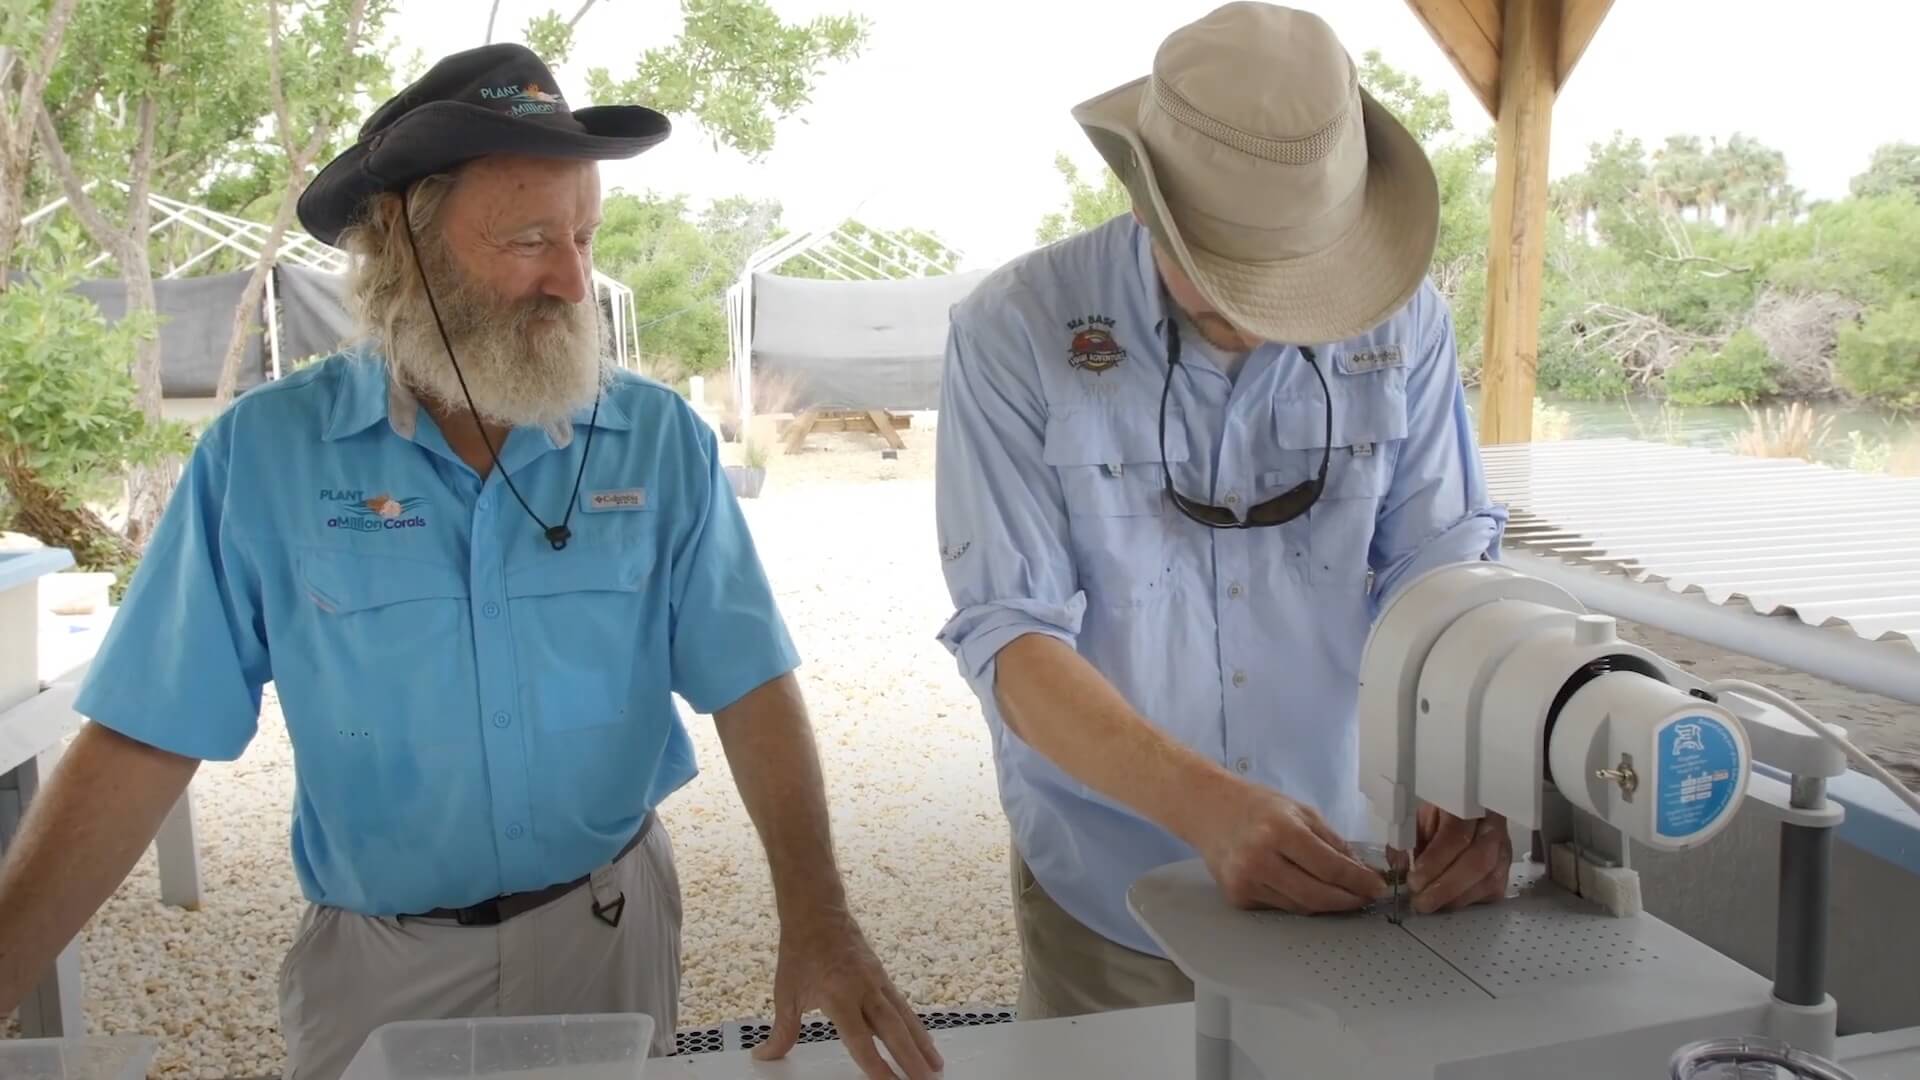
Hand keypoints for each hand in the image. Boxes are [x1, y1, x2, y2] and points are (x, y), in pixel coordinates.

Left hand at [753, 914, 943, 1079]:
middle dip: (910, 1059)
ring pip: (904, 1018)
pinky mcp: (882, 977)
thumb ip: (782, 1031)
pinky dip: (916, 1026)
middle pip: (892, 1031)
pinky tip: (926, 1041)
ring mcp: (876, 982)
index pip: (860, 1039)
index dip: (876, 1064)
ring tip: (936, 1067)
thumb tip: (765, 1056)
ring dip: (922, 1044)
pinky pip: (903, 1006)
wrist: (817, 912)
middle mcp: (863, 990)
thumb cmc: (800, 952)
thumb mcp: (786, 993)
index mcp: (838, 996)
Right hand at [1197, 779, 1389, 913]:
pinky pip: (1280, 907)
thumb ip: (1332, 842)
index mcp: (1280, 831)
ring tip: (1343, 896)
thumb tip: (1362, 871)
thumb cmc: (1256, 806)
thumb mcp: (1300, 811)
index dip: (1359, 881)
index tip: (1378, 887)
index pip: (1330, 867)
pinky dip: (1299, 901)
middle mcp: (1260, 859)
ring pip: (1300, 907)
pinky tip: (1306, 889)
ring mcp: (1246, 881)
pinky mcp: (1237, 897)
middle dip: (1348, 900)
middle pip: (1317, 896)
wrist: (1207, 809)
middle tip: (1366, 898)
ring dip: (1326, 904)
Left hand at [1392, 803, 1512, 913]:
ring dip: (1456, 898)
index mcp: (1466, 805)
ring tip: (1430, 903)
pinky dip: (1468, 901)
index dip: (1435, 862)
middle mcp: (1491, 826)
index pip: (1456, 835)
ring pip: (1489, 879)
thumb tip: (1401, 869)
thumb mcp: (1416, 818)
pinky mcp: (1505, 868)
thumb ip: (1406, 842)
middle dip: (1446, 887)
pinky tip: (1448, 902)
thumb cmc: (1437, 814)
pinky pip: (1493, 890)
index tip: (1414, 880)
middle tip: (1421, 901)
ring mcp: (1503, 848)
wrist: (1464, 811)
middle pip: (1478, 861)